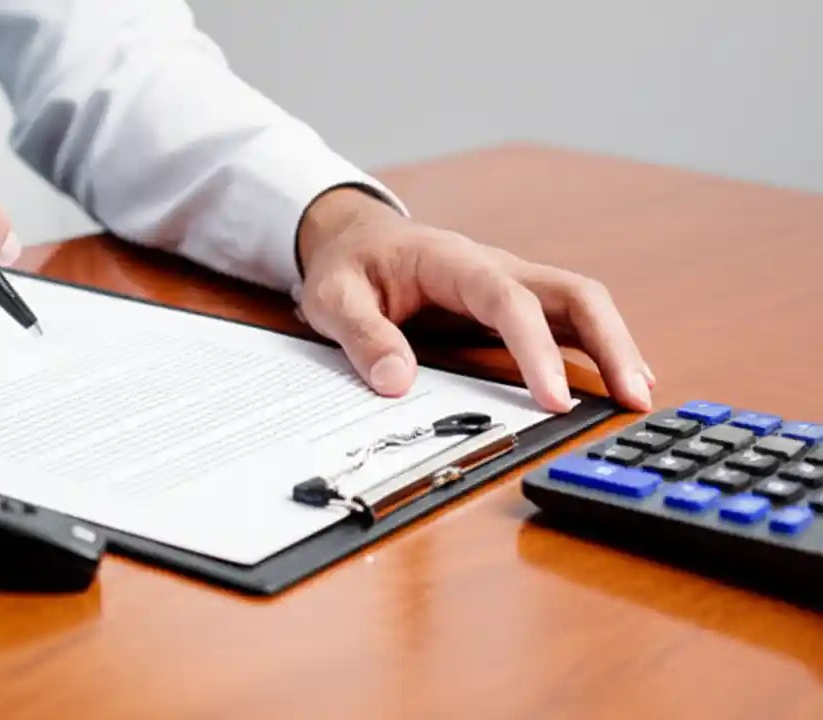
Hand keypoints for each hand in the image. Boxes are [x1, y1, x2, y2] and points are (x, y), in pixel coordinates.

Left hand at [296, 188, 652, 412]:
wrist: (353, 239)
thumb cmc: (347, 266)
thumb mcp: (333, 298)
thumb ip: (362, 336)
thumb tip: (396, 381)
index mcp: (452, 260)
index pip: (509, 300)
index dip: (536, 348)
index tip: (554, 398)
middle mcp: (495, 267)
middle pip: (572, 293)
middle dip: (609, 343)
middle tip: (632, 399)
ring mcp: (510, 284)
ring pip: (580, 306)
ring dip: (614, 347)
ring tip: (636, 399)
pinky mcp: (513, 305)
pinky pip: (566, 323)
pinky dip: (595, 350)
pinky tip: (614, 383)